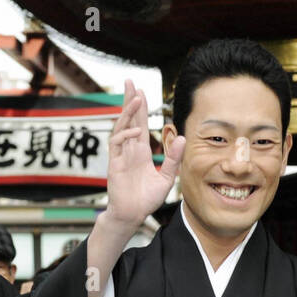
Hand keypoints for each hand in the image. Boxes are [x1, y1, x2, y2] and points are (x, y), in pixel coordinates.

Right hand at [104, 79, 183, 228]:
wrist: (133, 215)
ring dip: (127, 112)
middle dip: (129, 100)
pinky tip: (135, 130)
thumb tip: (181, 138)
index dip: (140, 108)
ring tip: (135, 98)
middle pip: (128, 119)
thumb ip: (173, 159)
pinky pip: (116, 143)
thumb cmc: (146, 199)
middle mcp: (129, 150)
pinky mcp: (114, 164)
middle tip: (130, 81)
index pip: (140, 123)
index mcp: (140, 151)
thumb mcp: (166, 178)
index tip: (142, 91)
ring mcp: (121, 155)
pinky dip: (125, 134)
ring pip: (121, 127)